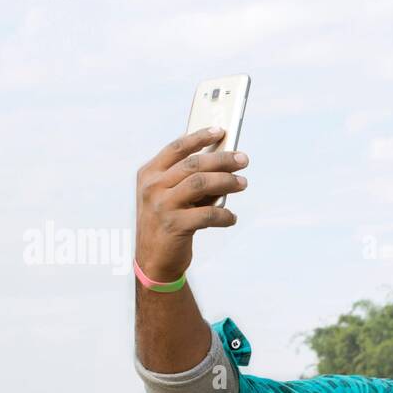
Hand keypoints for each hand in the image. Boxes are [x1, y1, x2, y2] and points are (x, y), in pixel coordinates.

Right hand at [134, 127, 248, 282]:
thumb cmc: (168, 224)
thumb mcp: (172, 197)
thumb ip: (190, 180)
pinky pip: (207, 214)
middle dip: (222, 159)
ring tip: (243, 183)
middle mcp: (152, 186)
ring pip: (201, 183)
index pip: (177, 148)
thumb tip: (224, 162)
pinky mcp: (173, 225)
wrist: (153, 261)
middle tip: (243, 160)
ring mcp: (161, 205)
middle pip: (193, 164)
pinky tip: (232, 218)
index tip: (222, 131)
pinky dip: (224, 215)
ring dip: (227, 182)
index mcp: (149, 174)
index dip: (199, 137)